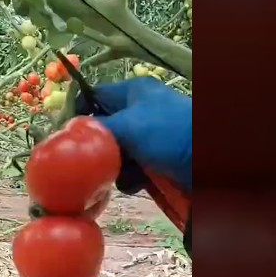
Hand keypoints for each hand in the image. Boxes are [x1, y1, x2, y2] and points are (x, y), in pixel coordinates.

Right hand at [74, 78, 191, 192]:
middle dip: (97, 147)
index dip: (77, 113)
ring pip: (116, 152)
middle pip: (103, 128)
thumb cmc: (167, 133)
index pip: (93, 96)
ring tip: (117, 176)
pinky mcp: (157, 158)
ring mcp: (149, 136)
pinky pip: (133, 167)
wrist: (209, 160)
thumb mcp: (126, 125)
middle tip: (91, 161)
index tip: (66, 135)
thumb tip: (71, 131)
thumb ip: (96, 128)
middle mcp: (139, 111)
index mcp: (132, 92)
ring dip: (114, 167)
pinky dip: (130, 177)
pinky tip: (135, 185)